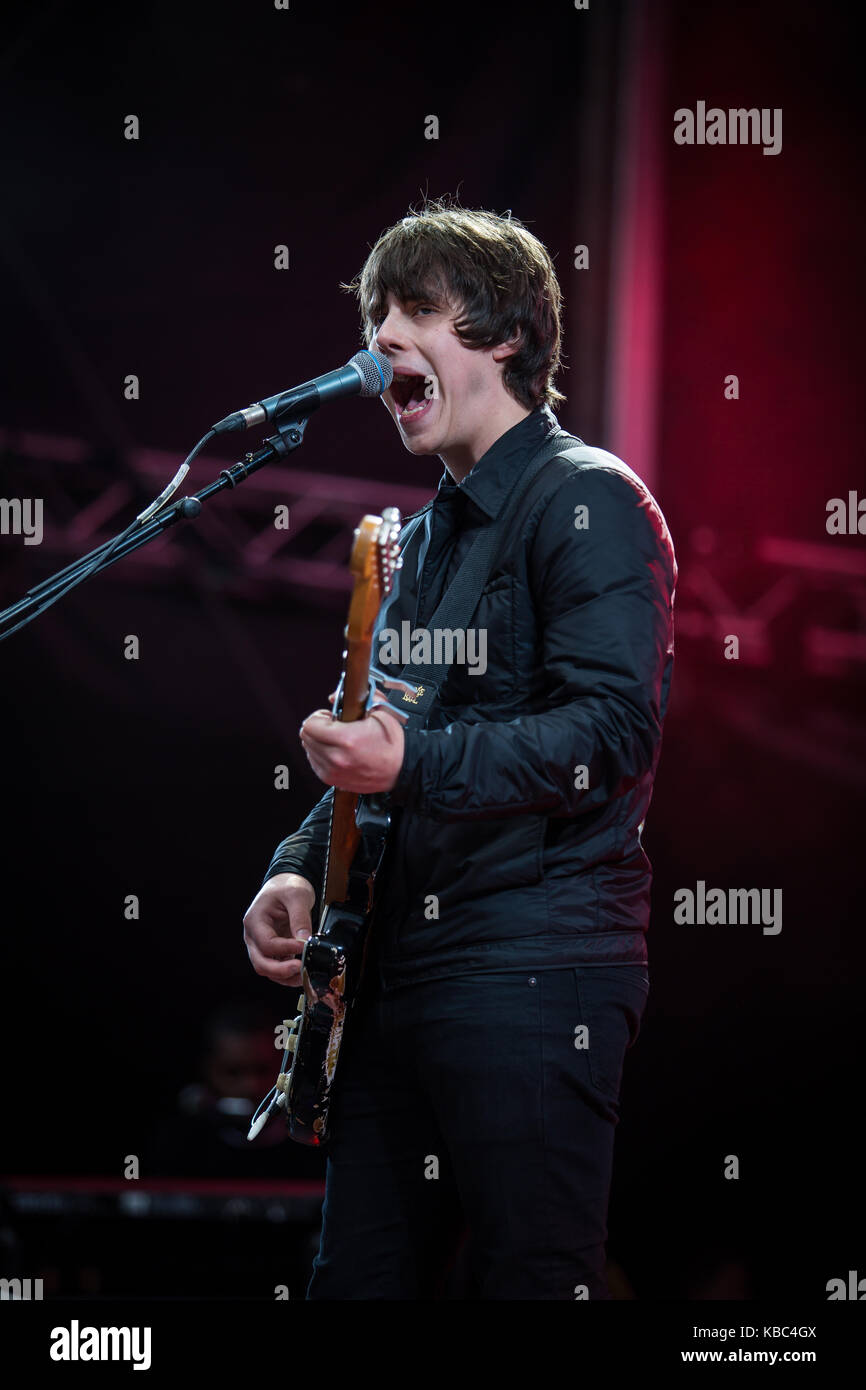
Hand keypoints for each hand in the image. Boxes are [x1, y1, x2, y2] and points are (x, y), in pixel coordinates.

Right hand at [243, 872, 315, 987]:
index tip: (305, 946)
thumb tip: (305, 941)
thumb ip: (300, 918)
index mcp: (255, 920)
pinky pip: (276, 966)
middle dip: (280, 970)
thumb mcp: (297, 896)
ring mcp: (260, 944)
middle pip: (260, 962)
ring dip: (284, 976)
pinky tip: (301, 971)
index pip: (267, 943)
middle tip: (300, 969)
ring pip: (267, 969)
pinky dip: (287, 973)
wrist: (285, 885)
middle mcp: (253, 936)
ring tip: (303, 973)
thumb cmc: (286, 887)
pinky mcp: (271, 950)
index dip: (286, 948)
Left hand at [299, 690, 403, 792]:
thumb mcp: (380, 712)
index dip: (319, 717)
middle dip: (317, 728)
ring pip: (308, 750)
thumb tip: (334, 697)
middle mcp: (336, 758)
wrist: (401, 769)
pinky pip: (314, 763)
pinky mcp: (333, 781)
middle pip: (306, 737)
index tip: (329, 717)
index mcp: (347, 739)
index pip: (310, 725)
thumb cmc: (392, 743)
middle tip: (332, 726)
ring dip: (318, 742)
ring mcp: (333, 772)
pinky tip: (336, 751)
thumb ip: (358, 697)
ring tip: (336, 740)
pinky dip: (320, 755)